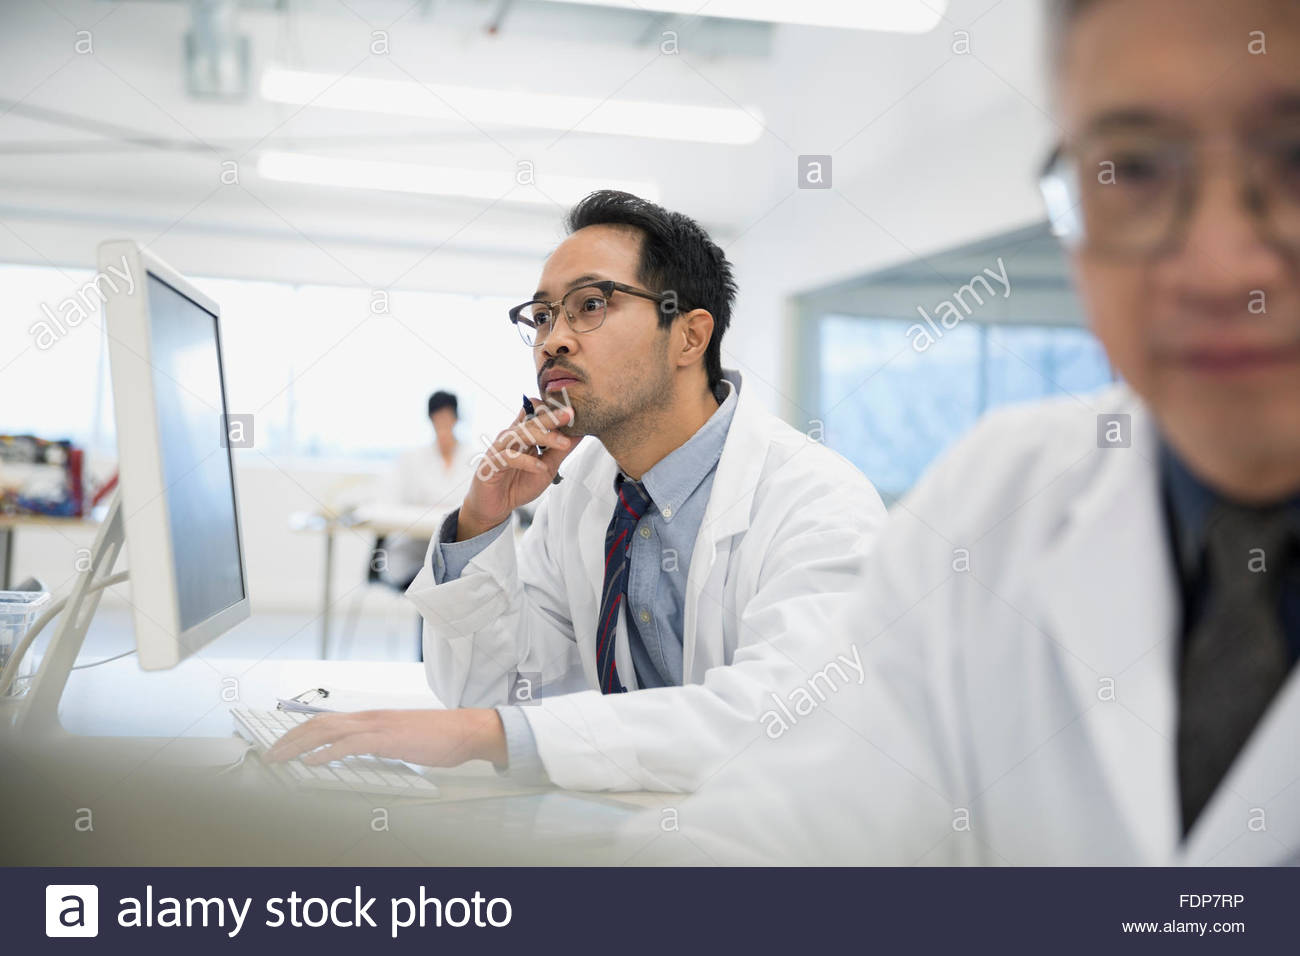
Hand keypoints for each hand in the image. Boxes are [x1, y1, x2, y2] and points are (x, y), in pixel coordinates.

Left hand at [264, 708, 507, 768]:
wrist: (463, 730)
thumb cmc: (437, 736)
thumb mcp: (401, 738)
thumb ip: (378, 743)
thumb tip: (362, 753)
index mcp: (371, 718)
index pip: (325, 721)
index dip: (298, 732)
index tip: (281, 745)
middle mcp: (369, 717)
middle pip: (318, 723)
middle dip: (289, 739)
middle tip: (270, 754)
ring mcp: (377, 726)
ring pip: (327, 731)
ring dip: (299, 746)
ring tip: (281, 758)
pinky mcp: (387, 739)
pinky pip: (350, 745)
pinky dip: (328, 753)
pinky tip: (313, 762)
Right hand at [459, 400, 575, 539]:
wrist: (496, 507)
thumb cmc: (519, 484)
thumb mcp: (547, 468)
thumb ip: (560, 451)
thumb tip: (580, 433)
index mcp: (522, 434)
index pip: (534, 413)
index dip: (550, 408)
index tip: (572, 409)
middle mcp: (510, 437)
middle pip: (531, 421)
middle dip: (551, 417)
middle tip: (570, 414)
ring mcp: (499, 449)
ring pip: (520, 436)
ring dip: (544, 438)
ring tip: (563, 443)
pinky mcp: (491, 465)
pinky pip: (509, 459)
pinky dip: (527, 462)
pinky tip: (541, 467)